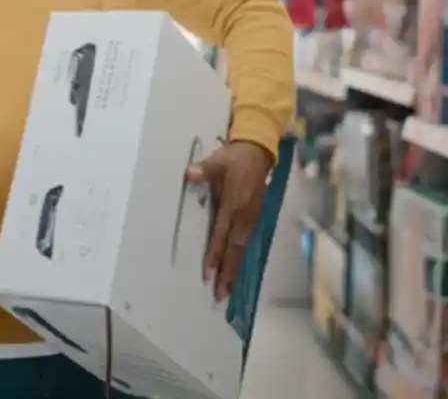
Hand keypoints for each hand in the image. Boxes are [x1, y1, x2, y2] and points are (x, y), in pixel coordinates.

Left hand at [186, 140, 272, 301]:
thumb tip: (189, 174)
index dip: (214, 254)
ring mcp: (251, 217)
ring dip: (234, 269)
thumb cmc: (235, 158)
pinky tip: (235, 269)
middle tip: (220, 295)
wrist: (258, 152)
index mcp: (234, 204)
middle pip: (235, 249)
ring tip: (227, 289)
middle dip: (227, 273)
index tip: (208, 273)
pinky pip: (246, 242)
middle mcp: (245, 215)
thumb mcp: (217, 160)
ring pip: (242, 249)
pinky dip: (239, 257)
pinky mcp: (254, 216)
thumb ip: (203, 170)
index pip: (222, 234)